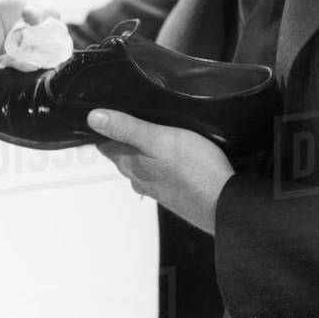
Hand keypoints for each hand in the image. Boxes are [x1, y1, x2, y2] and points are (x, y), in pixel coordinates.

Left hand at [88, 109, 233, 234]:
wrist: (224, 203)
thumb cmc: (196, 170)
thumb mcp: (160, 139)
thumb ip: (127, 128)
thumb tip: (94, 118)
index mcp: (131, 164)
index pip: (106, 144)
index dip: (105, 129)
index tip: (109, 114)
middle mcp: (140, 179)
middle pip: (123, 155)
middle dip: (124, 138)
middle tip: (135, 118)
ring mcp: (157, 189)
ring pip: (142, 166)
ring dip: (145, 152)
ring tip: (156, 135)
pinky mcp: (175, 193)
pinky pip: (160, 175)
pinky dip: (162, 164)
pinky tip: (175, 158)